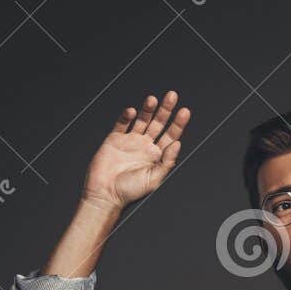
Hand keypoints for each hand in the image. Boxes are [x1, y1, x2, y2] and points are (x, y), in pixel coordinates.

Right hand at [82, 90, 190, 209]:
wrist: (105, 194)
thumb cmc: (129, 191)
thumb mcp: (154, 179)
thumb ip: (167, 162)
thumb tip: (178, 144)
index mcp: (156, 156)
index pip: (170, 136)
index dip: (178, 123)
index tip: (184, 111)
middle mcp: (144, 146)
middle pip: (158, 123)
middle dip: (165, 110)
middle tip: (172, 96)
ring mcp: (130, 141)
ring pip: (141, 120)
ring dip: (148, 109)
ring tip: (153, 100)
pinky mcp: (114, 139)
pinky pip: (122, 123)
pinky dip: (126, 116)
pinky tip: (132, 111)